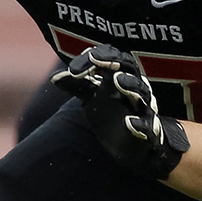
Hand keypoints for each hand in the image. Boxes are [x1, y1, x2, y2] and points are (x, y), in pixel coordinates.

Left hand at [51, 44, 189, 178]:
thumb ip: (75, 84)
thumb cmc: (110, 111)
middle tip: (97, 60)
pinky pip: (147, 126)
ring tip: (118, 80)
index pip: (111, 57)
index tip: (74, 67)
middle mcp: (134, 88)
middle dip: (114, 62)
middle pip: (129, 68)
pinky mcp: (147, 131)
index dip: (94, 57)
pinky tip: (129, 122)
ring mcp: (142, 108)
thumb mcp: (90, 95)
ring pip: (142, 93)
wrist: (127, 143)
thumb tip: (54, 77)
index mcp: (120, 75)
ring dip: (130, 85)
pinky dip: (139, 124)